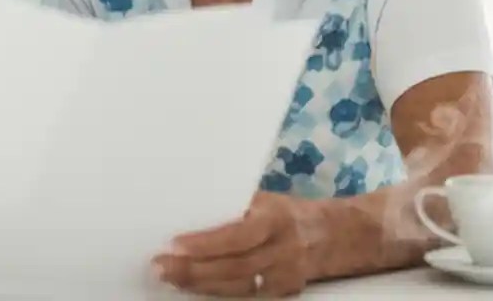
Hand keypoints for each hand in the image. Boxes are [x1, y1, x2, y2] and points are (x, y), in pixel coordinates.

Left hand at [154, 192, 318, 297]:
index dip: (206, 243)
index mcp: (276, 218)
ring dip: (200, 284)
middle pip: (235, 267)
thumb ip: (235, 207)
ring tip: (170, 277)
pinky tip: (194, 287)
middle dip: (194, 269)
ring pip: (238, 286)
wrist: (332, 235)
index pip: (239, 235)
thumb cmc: (286, 212)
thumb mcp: (266, 200)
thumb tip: (188, 207)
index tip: (175, 244)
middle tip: (160, 266)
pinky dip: (217, 292)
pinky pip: (246, 296)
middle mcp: (283, 249)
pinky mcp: (283, 293)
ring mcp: (285, 276)